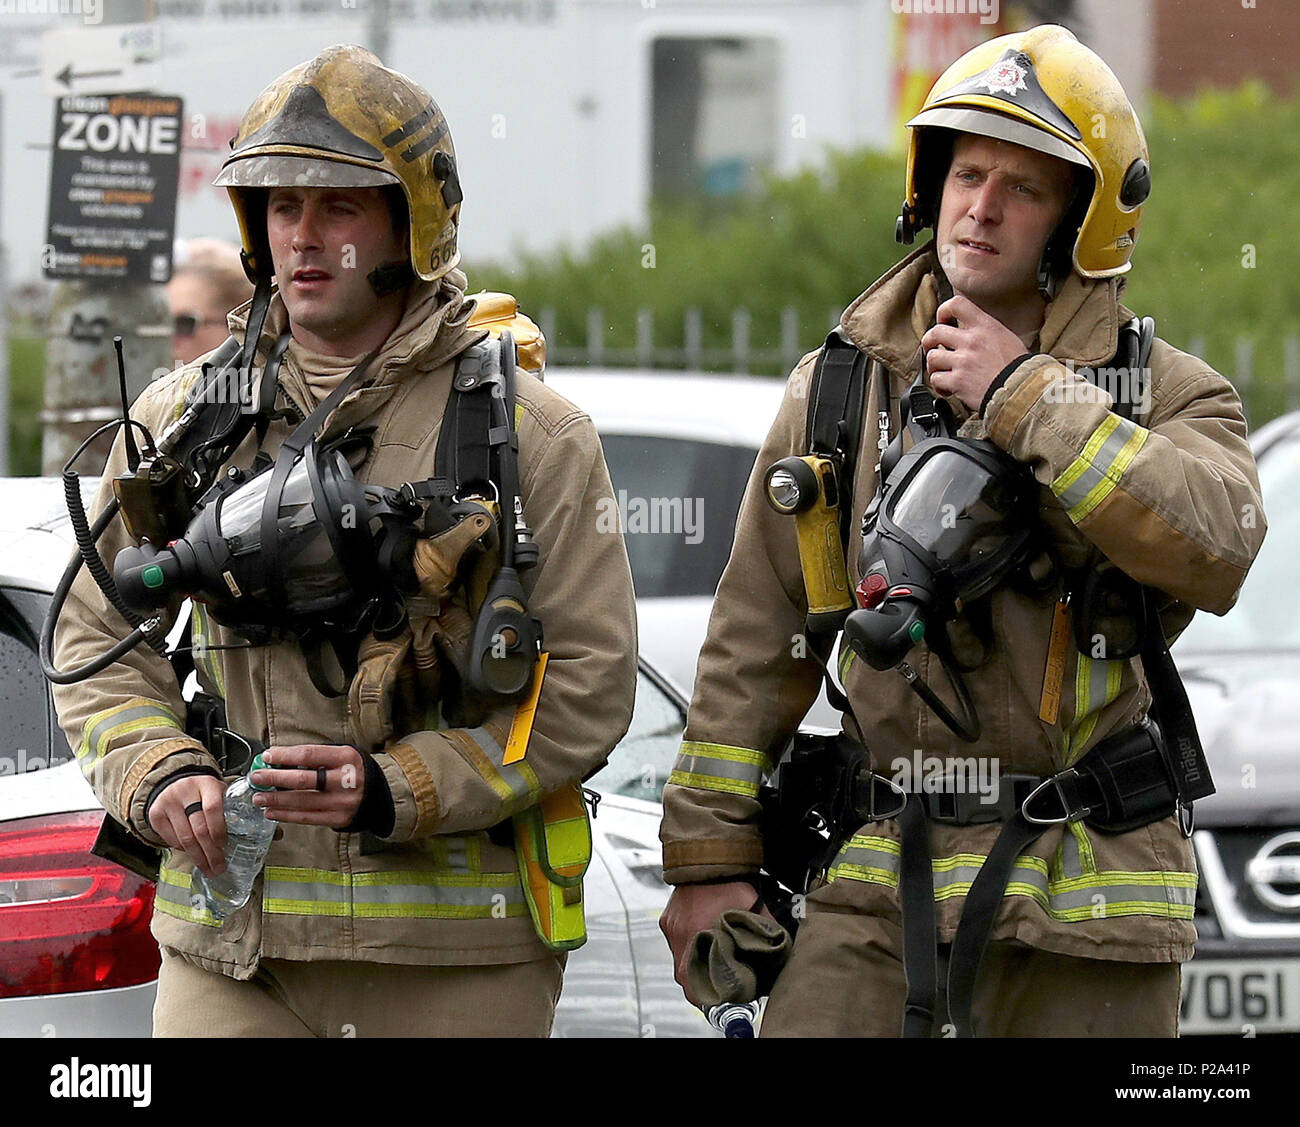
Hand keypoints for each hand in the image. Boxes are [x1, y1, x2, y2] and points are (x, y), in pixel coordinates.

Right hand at [148, 773, 229, 876]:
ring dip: (198, 857)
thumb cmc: (202, 792)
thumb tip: (240, 837)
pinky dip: (183, 850)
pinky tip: (193, 855)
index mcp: (206, 784)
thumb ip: (226, 807)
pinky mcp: (155, 814)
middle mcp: (185, 792)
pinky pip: (171, 840)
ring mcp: (168, 803)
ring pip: (185, 838)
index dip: (219, 830)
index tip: (224, 846)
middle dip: (210, 853)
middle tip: (218, 868)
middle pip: (199, 828)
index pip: (213, 809)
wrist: (174, 782)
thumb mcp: (216, 791)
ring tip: (208, 869)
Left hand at [251, 744, 366, 828]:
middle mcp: (345, 780)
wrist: (378, 793)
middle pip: (302, 780)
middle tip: (257, 777)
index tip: (267, 756)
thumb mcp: (341, 755)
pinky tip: (272, 812)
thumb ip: (314, 756)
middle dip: (274, 779)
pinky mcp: (338, 818)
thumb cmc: (353, 770)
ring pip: (301, 801)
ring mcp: (342, 801)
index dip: (284, 756)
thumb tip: (277, 761)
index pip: (309, 755)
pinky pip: (307, 817)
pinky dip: (286, 815)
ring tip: (259, 797)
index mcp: (346, 758)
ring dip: (276, 800)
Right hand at [659, 880, 772, 1006]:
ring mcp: (671, 929)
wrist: (707, 854)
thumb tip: (781, 951)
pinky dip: (689, 943)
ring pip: (680, 959)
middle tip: (720, 983)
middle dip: (702, 983)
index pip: (694, 987)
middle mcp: (680, 938)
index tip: (722, 997)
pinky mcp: (667, 920)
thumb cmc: (729, 882)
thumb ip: (764, 932)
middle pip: (685, 977)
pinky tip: (704, 936)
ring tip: (714, 960)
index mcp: (697, 939)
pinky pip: (677, 941)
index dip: (709, 996)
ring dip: (695, 963)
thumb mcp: (752, 909)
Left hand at [921, 295, 1029, 411]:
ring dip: (934, 366)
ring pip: (932, 357)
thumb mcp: (1006, 338)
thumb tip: (969, 331)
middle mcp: (972, 341)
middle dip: (929, 341)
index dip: (943, 311)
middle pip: (936, 332)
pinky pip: (936, 379)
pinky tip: (948, 389)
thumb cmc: (1018, 367)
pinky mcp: (958, 381)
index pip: (957, 304)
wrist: (1023, 390)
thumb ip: (985, 332)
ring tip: (942, 372)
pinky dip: (939, 385)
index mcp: (985, 326)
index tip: (942, 320)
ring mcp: (963, 361)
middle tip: (932, 348)